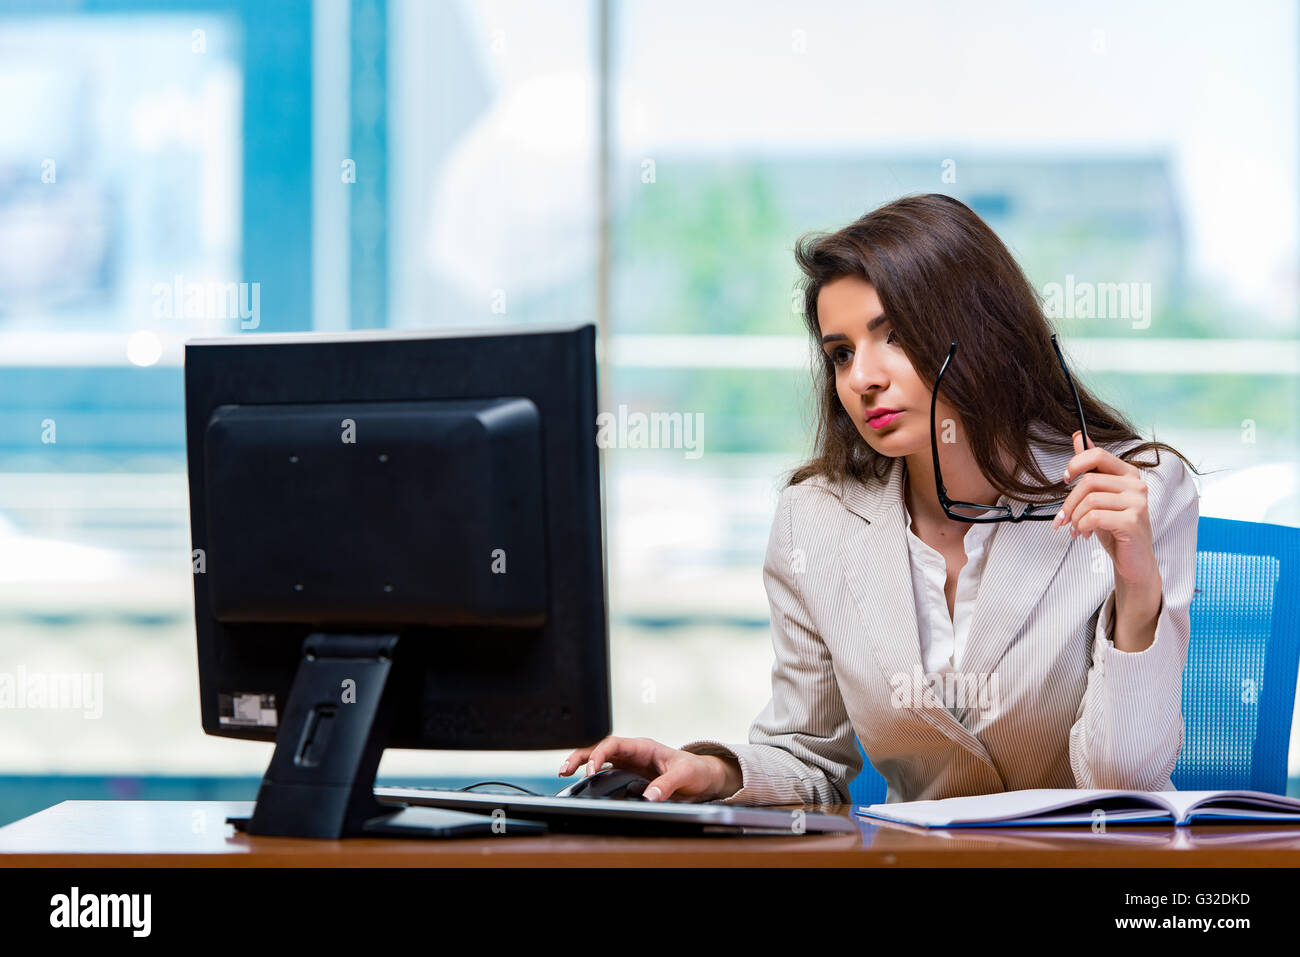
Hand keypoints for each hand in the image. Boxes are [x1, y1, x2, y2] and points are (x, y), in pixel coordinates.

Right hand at [559, 736, 734, 801]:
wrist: (703, 777)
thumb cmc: (695, 771)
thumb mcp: (684, 775)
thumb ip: (667, 784)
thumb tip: (649, 796)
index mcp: (643, 746)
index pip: (613, 744)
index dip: (599, 755)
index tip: (590, 770)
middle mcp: (633, 752)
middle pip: (600, 748)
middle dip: (580, 755)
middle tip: (564, 769)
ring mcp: (629, 763)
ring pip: (599, 758)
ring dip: (581, 762)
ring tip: (563, 772)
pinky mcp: (629, 774)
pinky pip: (606, 771)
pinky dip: (591, 774)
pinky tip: (581, 781)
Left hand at [1052, 430, 1158, 586]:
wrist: (1133, 560)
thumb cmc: (1115, 527)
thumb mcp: (1100, 496)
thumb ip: (1091, 468)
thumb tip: (1079, 436)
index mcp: (1128, 474)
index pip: (1097, 455)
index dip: (1075, 464)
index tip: (1065, 479)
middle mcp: (1136, 485)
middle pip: (1089, 481)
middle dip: (1069, 502)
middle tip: (1062, 518)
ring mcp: (1137, 503)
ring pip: (1090, 501)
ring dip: (1075, 518)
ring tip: (1076, 529)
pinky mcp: (1133, 521)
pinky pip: (1094, 517)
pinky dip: (1082, 527)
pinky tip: (1084, 534)